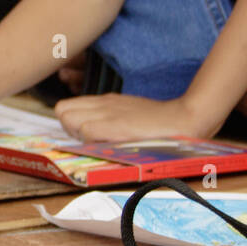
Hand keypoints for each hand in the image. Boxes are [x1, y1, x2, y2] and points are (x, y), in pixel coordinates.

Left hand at [54, 93, 215, 141]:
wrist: (184, 119)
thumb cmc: (157, 122)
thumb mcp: (127, 114)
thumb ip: (107, 119)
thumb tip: (88, 132)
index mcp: (104, 100)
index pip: (65, 106)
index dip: (69, 121)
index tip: (82, 133)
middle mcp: (102, 103)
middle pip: (62, 111)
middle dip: (68, 127)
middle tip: (88, 138)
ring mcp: (107, 113)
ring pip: (69, 120)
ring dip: (77, 134)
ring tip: (99, 141)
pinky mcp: (114, 125)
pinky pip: (85, 131)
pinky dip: (90, 140)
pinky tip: (107, 144)